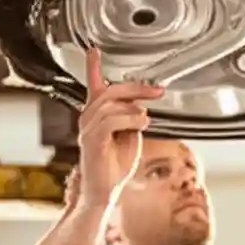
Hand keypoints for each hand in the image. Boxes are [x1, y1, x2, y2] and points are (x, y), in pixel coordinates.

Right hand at [75, 48, 163, 208]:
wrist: (103, 193)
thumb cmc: (114, 168)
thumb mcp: (129, 137)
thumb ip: (131, 119)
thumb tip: (140, 107)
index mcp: (96, 117)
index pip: (94, 86)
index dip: (93, 67)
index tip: (94, 50)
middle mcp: (88, 119)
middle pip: (110, 90)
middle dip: (136, 88)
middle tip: (157, 91)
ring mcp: (88, 129)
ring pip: (111, 104)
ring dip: (134, 109)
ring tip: (145, 120)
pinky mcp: (92, 141)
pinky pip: (110, 120)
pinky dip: (130, 119)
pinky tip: (140, 124)